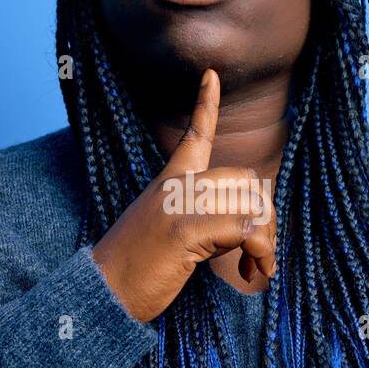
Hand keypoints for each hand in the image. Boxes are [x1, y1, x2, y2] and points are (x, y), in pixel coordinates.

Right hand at [90, 68, 277, 322]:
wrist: (102, 292)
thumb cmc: (136, 270)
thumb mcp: (168, 233)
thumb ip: (201, 217)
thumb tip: (244, 225)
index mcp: (169, 183)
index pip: (194, 136)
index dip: (205, 104)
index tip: (211, 74)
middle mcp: (176, 187)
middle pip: (244, 178)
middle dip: (264, 217)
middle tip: (259, 255)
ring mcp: (180, 205)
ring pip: (250, 203)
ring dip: (266, 242)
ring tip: (257, 270)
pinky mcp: (186, 229)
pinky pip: (245, 229)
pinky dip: (260, 253)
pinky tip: (253, 272)